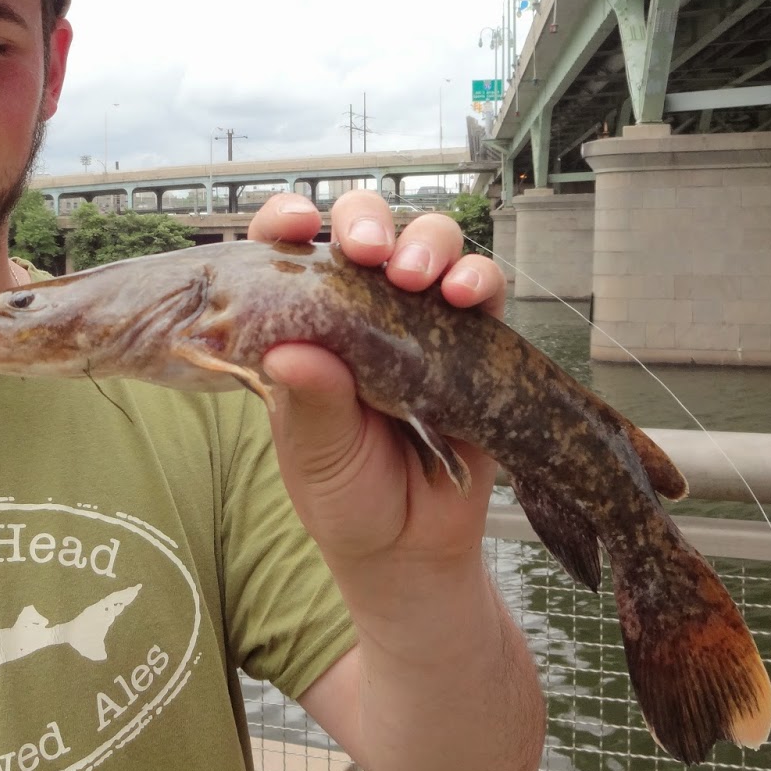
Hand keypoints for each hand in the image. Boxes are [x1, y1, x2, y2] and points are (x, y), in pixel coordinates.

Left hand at [246, 191, 505, 567]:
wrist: (412, 549)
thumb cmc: (346, 496)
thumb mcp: (316, 454)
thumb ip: (308, 403)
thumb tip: (290, 353)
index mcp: (304, 325)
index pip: (286, 252)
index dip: (286, 222)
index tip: (294, 223)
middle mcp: (362, 310)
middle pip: (365, 229)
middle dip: (367, 221)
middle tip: (366, 251)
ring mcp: (421, 320)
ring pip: (430, 244)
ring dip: (427, 243)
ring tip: (417, 276)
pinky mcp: (474, 342)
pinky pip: (484, 291)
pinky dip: (479, 279)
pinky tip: (466, 295)